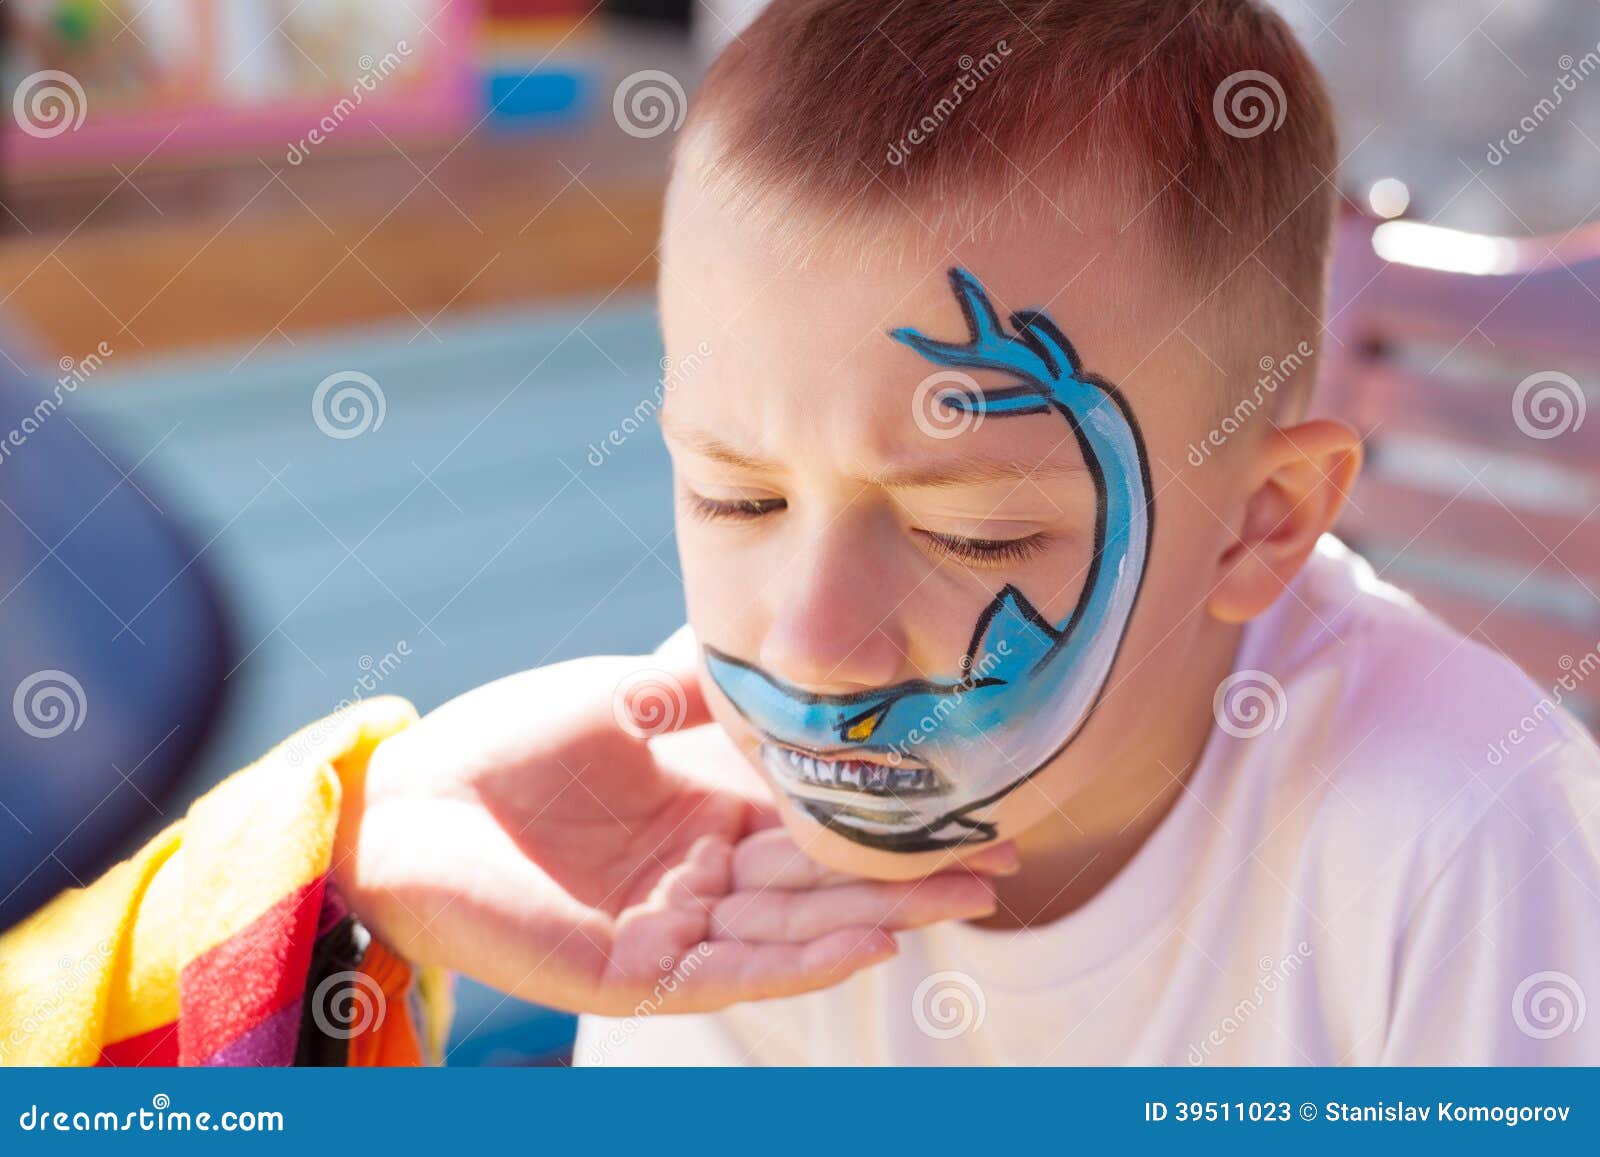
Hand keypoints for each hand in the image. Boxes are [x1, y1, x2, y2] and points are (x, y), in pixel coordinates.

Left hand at [333, 641, 1016, 1015]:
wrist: (410, 794)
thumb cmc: (506, 742)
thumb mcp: (625, 696)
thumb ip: (705, 686)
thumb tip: (785, 640)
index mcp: (704, 814)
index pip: (814, 821)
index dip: (886, 815)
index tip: (965, 800)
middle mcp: (702, 877)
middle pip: (821, 882)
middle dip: (909, 875)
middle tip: (999, 862)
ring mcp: (672, 929)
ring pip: (791, 927)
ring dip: (877, 916)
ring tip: (962, 897)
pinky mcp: (633, 971)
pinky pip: (731, 968)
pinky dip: (802, 958)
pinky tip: (869, 939)